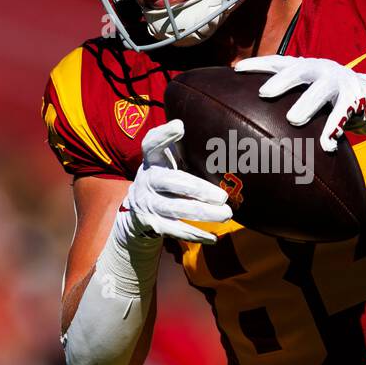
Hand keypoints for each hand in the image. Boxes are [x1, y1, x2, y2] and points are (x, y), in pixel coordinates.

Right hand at [122, 119, 232, 243]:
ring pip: (177, 209)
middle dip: (199, 189)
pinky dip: (196, 235)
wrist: (139, 208)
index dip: (163, 134)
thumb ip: (182, 147)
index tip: (180, 127)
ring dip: (204, 213)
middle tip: (223, 196)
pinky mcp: (153, 223)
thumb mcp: (168, 159)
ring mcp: (148, 203)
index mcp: (152, 160)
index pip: (151, 143)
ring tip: (227, 214)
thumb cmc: (165, 175)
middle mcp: (147, 179)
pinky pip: (176, 230)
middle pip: (172, 182)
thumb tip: (220, 138)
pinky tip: (214, 237)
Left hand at [235, 55, 365, 151]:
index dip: (258, 64)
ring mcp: (339, 82)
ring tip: (293, 119)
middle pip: (298, 71)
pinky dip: (334, 128)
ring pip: (321, 91)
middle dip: (281, 80)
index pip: (278, 62)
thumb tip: (247, 114)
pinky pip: (343, 113)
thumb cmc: (328, 99)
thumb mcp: (307, 90)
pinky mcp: (354, 98)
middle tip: (264, 93)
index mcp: (304, 67)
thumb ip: (287, 97)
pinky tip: (326, 145)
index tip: (236, 70)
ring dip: (307, 104)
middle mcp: (320, 69)